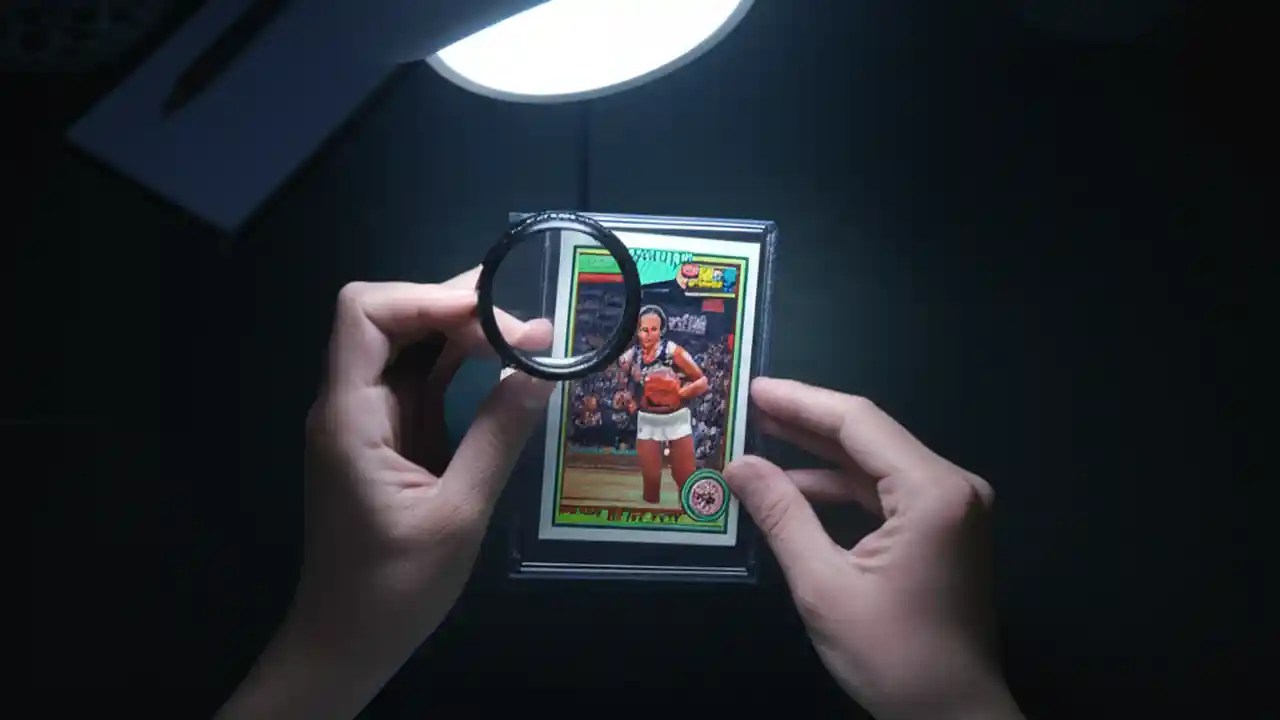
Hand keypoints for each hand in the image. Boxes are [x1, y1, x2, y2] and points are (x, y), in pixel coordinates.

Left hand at [215, 268, 552, 719]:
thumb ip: (497, 436)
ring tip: (529, 336)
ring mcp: (366, 420)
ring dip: (462, 333)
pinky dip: (460, 366)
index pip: (365, 313)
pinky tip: (504, 366)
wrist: (346, 642)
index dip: (427, 298)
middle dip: (455, 308)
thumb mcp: (458, 514)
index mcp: (350, 416)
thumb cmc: (394, 588)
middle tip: (529, 326)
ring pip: (406, 346)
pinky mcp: (386, 438)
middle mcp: (349, 405)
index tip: (494, 317)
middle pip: (387, 318)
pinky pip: (419, 381)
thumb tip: (540, 370)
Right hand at [723, 378, 1021, 719]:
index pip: (859, 422)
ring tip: (761, 442)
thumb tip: (739, 466)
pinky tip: (796, 488)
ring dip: (821, 456)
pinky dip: (843, 489)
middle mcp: (953, 487)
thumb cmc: (893, 656)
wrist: (954, 718)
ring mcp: (954, 509)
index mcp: (933, 492)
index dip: (801, 401)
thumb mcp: (823, 586)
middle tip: (749, 406)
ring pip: (877, 464)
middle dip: (807, 422)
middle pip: (870, 436)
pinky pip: (888, 493)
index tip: (753, 388)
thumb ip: (782, 515)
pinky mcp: (945, 530)